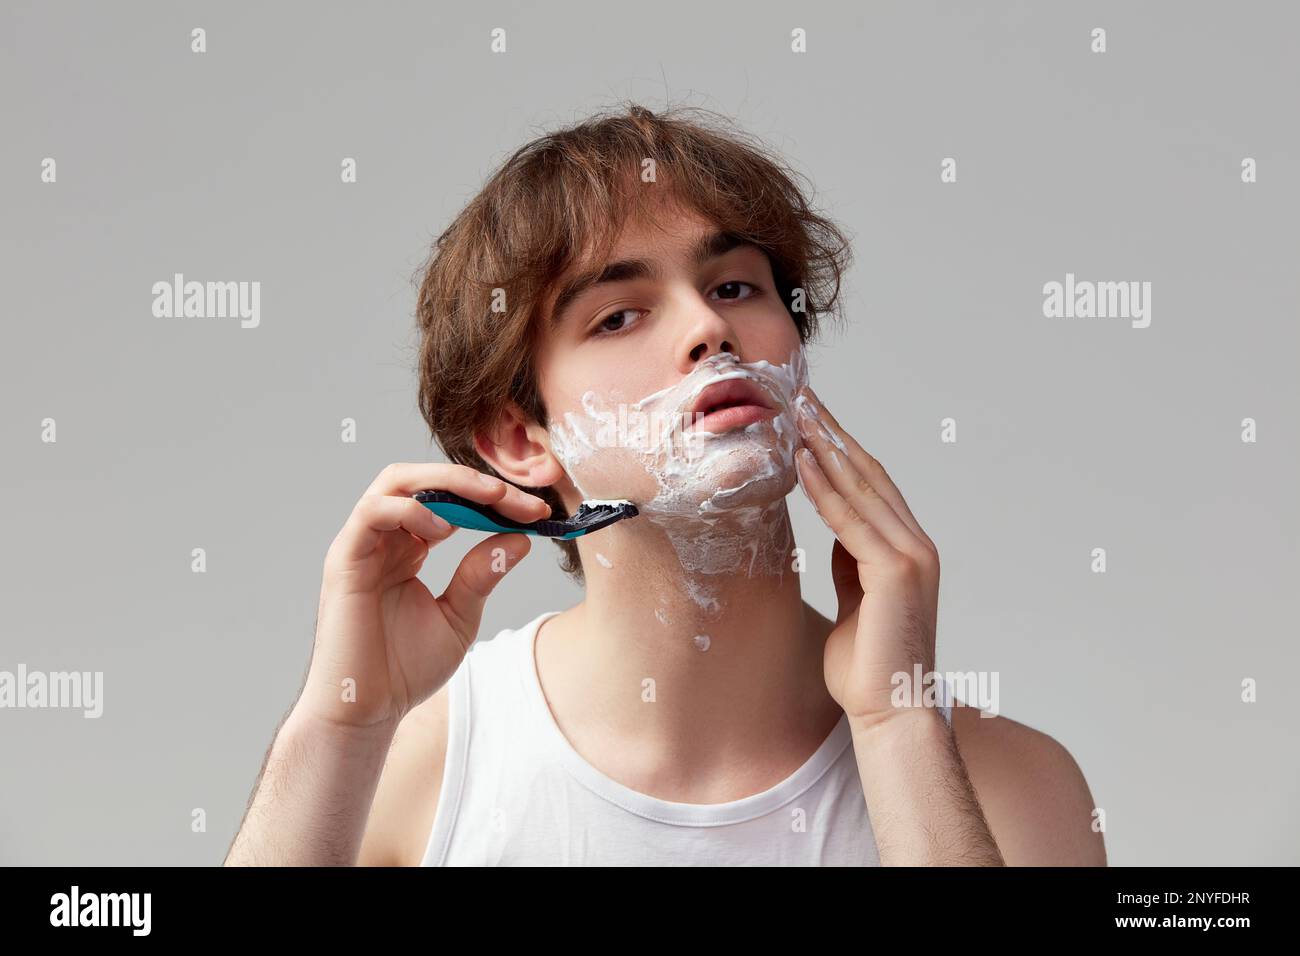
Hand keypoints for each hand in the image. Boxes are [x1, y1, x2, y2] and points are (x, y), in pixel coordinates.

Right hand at [299, 463, 549, 730]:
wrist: (366, 710)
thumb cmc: (405, 669)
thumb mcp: (460, 614)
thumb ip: (482, 574)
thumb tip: (521, 538)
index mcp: (409, 547)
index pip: (450, 500)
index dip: (494, 499)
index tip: (536, 512)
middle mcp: (384, 539)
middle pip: (423, 479)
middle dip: (474, 480)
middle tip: (516, 496)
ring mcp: (362, 545)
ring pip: (397, 482)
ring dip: (446, 483)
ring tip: (487, 501)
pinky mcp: (344, 559)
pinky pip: (372, 512)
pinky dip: (410, 510)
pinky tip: (443, 530)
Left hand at [792, 389, 941, 727]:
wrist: (889, 712)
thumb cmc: (867, 666)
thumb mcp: (855, 599)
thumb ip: (852, 562)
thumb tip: (837, 532)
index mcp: (907, 549)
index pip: (871, 483)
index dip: (840, 446)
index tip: (809, 416)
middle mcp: (916, 544)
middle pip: (868, 473)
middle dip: (832, 432)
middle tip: (799, 395)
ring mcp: (911, 555)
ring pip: (861, 487)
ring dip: (825, 446)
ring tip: (795, 413)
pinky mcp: (895, 572)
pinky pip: (850, 519)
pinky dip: (825, 487)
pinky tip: (801, 460)